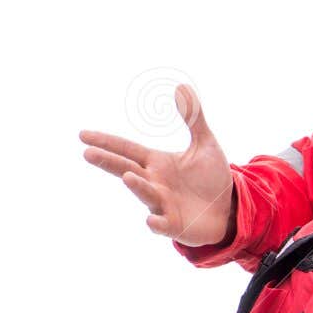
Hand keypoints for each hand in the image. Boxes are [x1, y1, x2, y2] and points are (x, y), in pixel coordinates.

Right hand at [78, 84, 236, 246]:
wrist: (230, 208)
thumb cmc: (211, 178)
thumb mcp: (205, 145)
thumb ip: (193, 118)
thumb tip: (182, 87)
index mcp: (157, 163)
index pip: (126, 149)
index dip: (106, 142)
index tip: (83, 134)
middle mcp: (154, 183)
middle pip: (126, 169)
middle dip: (108, 162)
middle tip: (88, 152)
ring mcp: (163, 205)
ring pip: (146, 194)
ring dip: (137, 187)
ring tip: (129, 176)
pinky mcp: (175, 225)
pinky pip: (163, 224)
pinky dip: (156, 222)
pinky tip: (151, 219)